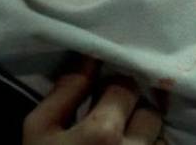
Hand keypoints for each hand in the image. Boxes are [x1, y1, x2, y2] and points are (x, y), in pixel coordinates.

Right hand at [22, 56, 165, 143]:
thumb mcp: (38, 130)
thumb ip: (64, 92)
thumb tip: (88, 59)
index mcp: (103, 132)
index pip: (124, 86)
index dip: (112, 88)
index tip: (102, 96)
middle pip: (149, 114)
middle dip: (133, 114)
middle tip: (113, 125)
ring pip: (158, 141)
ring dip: (144, 140)